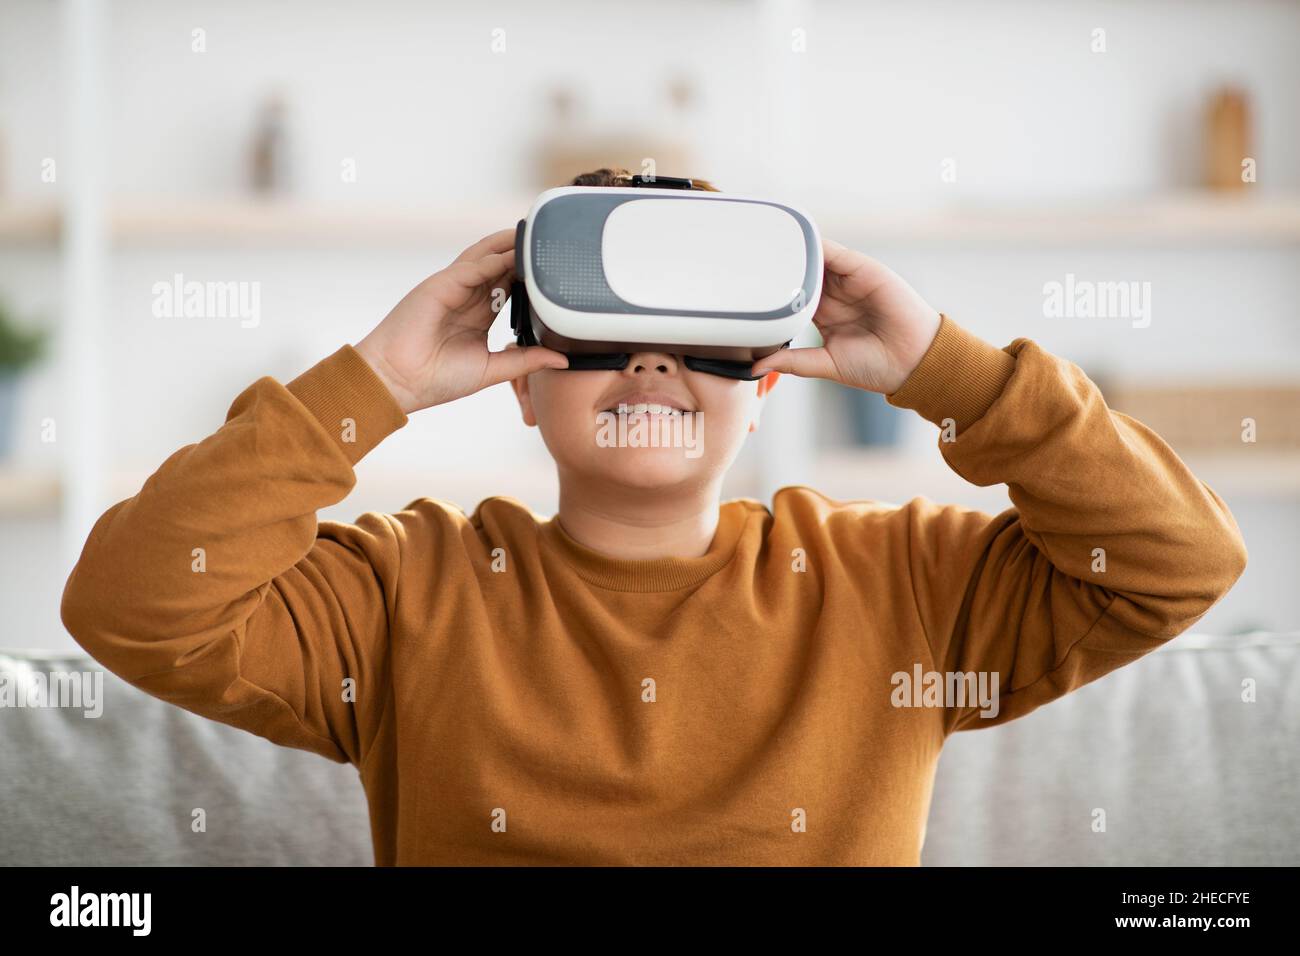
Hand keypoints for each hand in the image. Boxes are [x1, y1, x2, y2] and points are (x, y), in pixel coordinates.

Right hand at [354, 229, 568, 413]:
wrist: (398, 382)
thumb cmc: (437, 379)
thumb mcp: (493, 369)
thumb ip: (526, 360)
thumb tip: (560, 360)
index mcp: (479, 313)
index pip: (511, 286)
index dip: (532, 276)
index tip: (558, 269)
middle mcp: (468, 296)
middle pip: (501, 265)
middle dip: (525, 253)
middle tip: (554, 241)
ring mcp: (453, 287)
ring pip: (487, 257)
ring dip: (511, 245)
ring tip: (537, 233)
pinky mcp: (440, 285)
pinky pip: (471, 266)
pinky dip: (494, 258)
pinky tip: (514, 254)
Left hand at [750, 238, 941, 393]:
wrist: (913, 363)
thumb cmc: (877, 367)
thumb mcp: (825, 364)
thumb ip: (792, 362)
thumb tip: (755, 367)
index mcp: (825, 315)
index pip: (792, 296)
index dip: (772, 289)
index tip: (744, 285)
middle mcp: (836, 295)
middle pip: (800, 273)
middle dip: (777, 266)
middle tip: (746, 259)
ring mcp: (849, 280)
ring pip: (814, 259)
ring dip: (792, 252)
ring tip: (763, 244)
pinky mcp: (862, 270)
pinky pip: (834, 252)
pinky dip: (815, 245)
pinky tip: (794, 240)